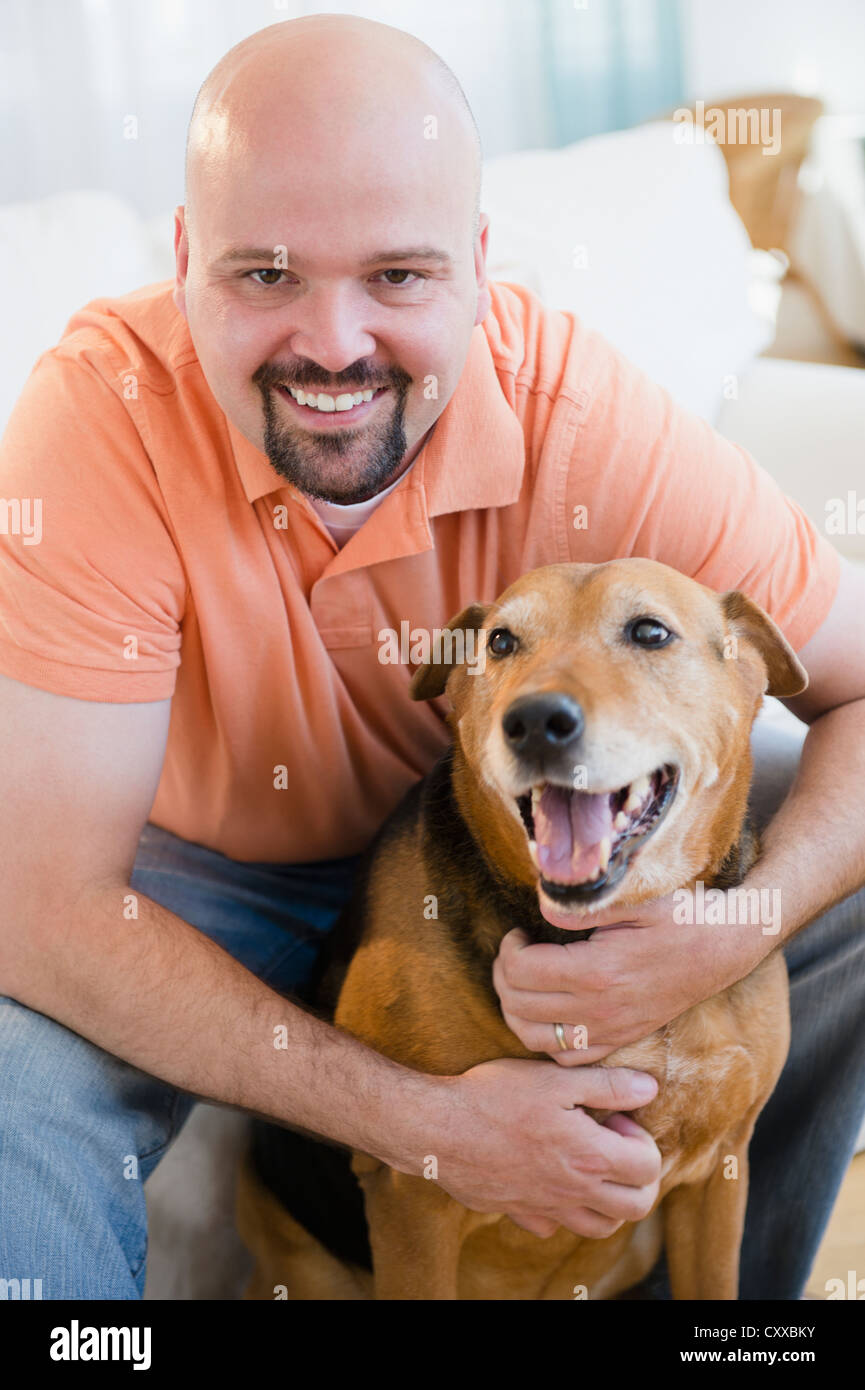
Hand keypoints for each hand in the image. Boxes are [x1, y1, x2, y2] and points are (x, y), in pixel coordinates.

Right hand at [437, 1056, 660, 1237]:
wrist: (437, 1127)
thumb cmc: (494, 1096)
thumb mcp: (554, 1079)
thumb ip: (607, 1086)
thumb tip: (649, 1088)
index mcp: (589, 1157)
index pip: (648, 1166)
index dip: (642, 1138)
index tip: (616, 1118)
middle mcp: (573, 1191)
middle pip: (636, 1207)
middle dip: (641, 1178)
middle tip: (616, 1146)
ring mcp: (545, 1207)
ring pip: (600, 1227)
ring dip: (610, 1201)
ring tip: (593, 1167)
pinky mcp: (518, 1212)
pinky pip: (553, 1227)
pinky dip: (563, 1211)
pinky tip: (550, 1179)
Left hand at [493, 889, 767, 1065]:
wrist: (724, 948)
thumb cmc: (681, 917)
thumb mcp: (633, 899)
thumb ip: (581, 906)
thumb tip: (540, 908)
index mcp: (597, 970)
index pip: (522, 970)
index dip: (508, 949)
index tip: (519, 933)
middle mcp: (600, 1008)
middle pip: (520, 1005)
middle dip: (504, 976)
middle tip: (514, 953)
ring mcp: (611, 1030)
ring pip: (535, 1039)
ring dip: (516, 1010)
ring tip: (522, 981)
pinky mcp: (621, 1040)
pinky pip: (567, 1057)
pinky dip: (545, 1039)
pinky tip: (547, 1011)